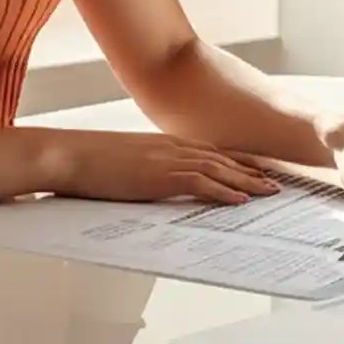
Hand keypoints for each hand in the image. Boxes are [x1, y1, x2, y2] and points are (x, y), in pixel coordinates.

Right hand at [40, 130, 279, 203]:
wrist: (67, 154)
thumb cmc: (88, 161)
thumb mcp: (126, 163)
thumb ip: (147, 168)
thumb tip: (155, 182)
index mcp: (164, 143)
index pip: (210, 151)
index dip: (236, 161)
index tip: (256, 170)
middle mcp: (172, 147)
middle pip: (222, 158)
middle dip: (251, 170)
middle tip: (275, 182)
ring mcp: (167, 159)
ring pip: (219, 169)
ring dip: (247, 181)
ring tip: (270, 192)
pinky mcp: (160, 175)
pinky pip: (201, 182)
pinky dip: (224, 191)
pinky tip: (241, 200)